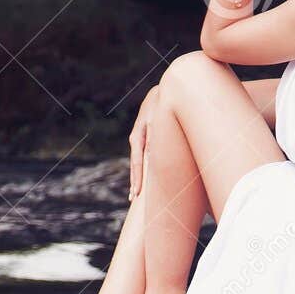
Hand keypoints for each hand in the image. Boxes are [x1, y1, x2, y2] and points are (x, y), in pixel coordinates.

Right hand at [128, 85, 158, 200]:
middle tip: (133, 199)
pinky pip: (142, 157)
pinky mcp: (145, 139)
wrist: (160, 95)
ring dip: (137, 177)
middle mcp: (136, 141)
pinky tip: (144, 177)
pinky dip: (142, 169)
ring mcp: (140, 140)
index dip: (137, 179)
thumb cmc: (161, 107)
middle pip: (135, 166)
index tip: (136, 193)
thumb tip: (151, 155)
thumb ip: (153, 137)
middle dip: (134, 182)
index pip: (136, 163)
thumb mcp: (156, 120)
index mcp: (137, 138)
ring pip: (138, 163)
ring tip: (135, 193)